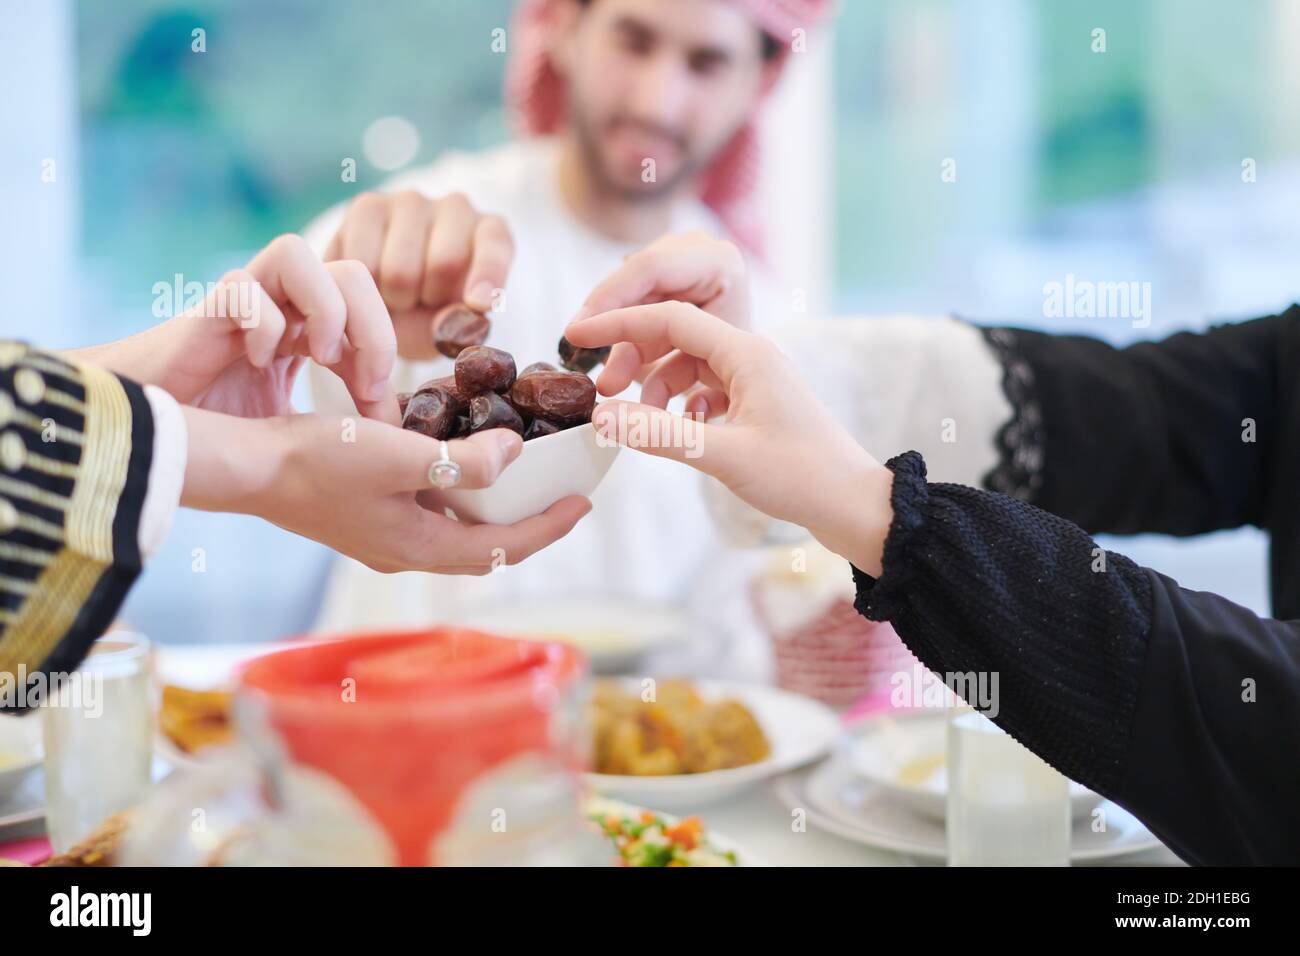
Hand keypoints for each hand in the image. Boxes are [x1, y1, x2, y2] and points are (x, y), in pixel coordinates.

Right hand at [70, 234, 400, 423]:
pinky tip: (258, 363)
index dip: (386, 349)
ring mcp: (243, 301)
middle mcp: (279, 303)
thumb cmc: (221, 426)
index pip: (370, 306)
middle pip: (351, 271)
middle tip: (365, 381)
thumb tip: (397, 431)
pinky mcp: (203, 312)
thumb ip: (343, 423)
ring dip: (324, 308)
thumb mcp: (298, 427)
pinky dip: (262, 324)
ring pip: (298, 253)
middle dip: (373, 326)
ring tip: (318, 358)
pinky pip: (242, 287)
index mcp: (307, 324)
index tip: (380, 404)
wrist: (150, 428)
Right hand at [180, 408, 590, 573]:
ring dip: (494, 504)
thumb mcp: (396, 455)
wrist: (247, 468)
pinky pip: (431, 509)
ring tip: (525, 471)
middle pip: (487, 544)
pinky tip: (462, 454)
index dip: (549, 527)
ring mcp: (386, 535)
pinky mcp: (368, 515)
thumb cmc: (315, 462)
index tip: (583, 502)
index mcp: (419, 547)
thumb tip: (515, 456)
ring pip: (459, 527)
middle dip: (529, 520)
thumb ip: (460, 462)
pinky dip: (458, 489)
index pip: (503, 549)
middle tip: (562, 488)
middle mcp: (406, 551)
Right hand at [324, 190, 513, 358]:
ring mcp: (412, 201)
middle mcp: (457, 207)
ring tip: (398, 293)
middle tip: (423, 301)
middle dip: (430, 298)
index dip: (489, 274)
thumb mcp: (454, 331)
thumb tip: (447, 325)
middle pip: (445, 263)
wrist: (380, 302)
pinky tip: (372, 282)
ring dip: (395, 297)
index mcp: (491, 233)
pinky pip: (363, 262)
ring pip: (400, 269)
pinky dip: (365, 287)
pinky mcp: (368, 205)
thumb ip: (458, 327)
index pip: (496, 246)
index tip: (479, 304)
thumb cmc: (430, 314)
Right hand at [564, 302, 893, 575]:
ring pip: (688, 368)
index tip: (576, 331)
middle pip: (677, 338)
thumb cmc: (800, 477)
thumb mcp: (723, 456)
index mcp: (747, 352)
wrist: (851, 505)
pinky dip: (682, 408)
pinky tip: (681, 435)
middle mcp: (751, 356)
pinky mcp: (756, 404)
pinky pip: (705, 390)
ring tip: (643, 427)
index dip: (619, 323)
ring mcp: (754, 379)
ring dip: (658, 392)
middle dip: (636, 361)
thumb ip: (659, 434)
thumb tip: (602, 416)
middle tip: (602, 391)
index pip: (670, 317)